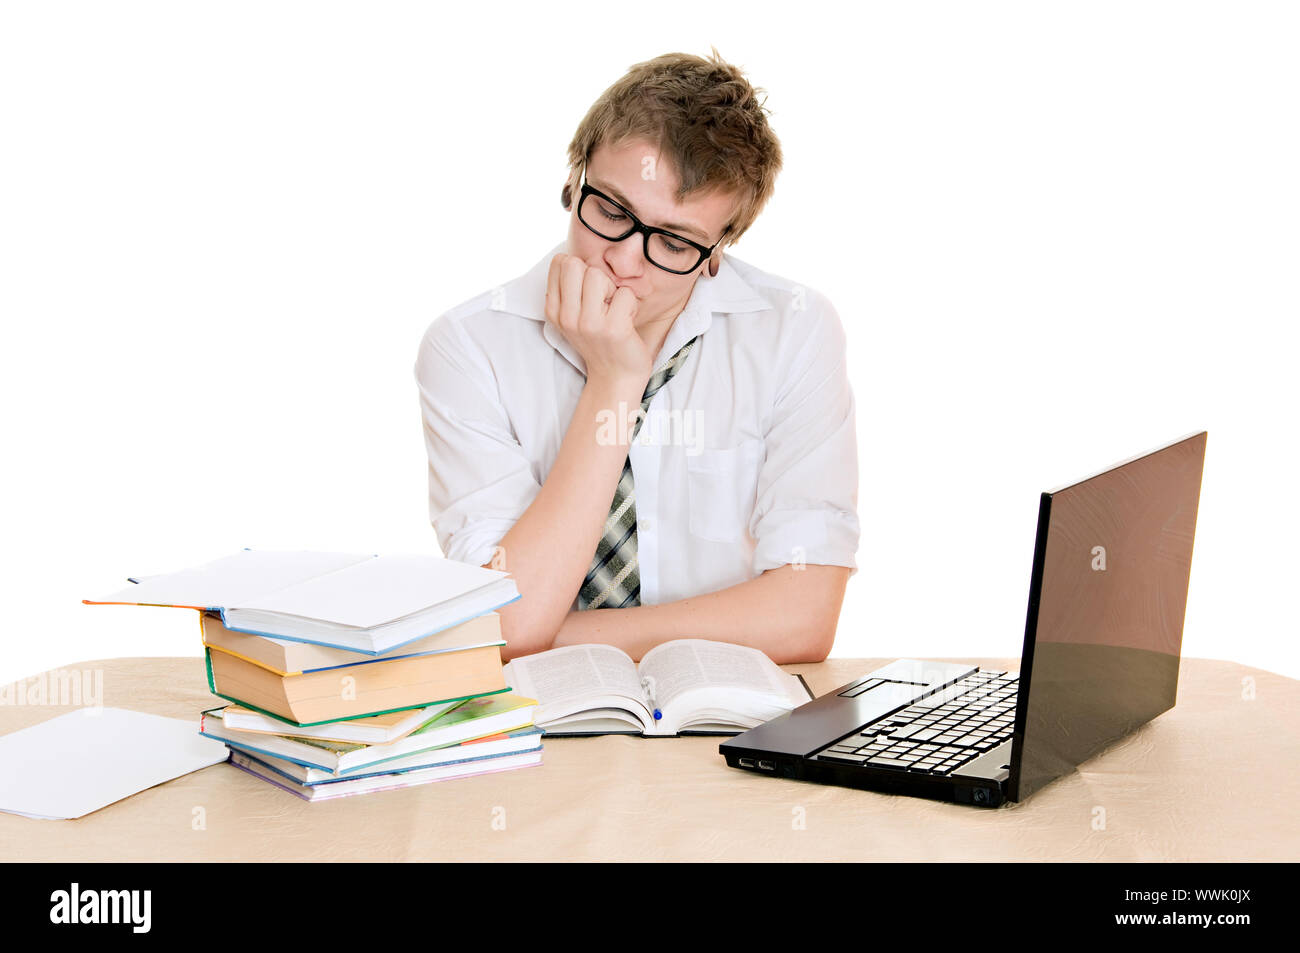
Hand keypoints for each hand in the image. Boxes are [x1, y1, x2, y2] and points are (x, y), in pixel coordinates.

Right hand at [544, 253, 652, 387]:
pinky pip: (625, 293)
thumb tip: (574, 256)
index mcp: (554, 310)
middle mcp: (566, 317)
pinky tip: (627, 322)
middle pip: (576, 264)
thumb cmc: (600, 340)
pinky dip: (631, 304)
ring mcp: (588, 324)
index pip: (560, 262)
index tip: (588, 294)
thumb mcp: (574, 315)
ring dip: (613, 290)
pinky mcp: (613, 329)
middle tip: (603, 301)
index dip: (580, 271)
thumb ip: (571, 288)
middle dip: (595, 277)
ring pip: (598, 276)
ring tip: (615, 311)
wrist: (615, 377)